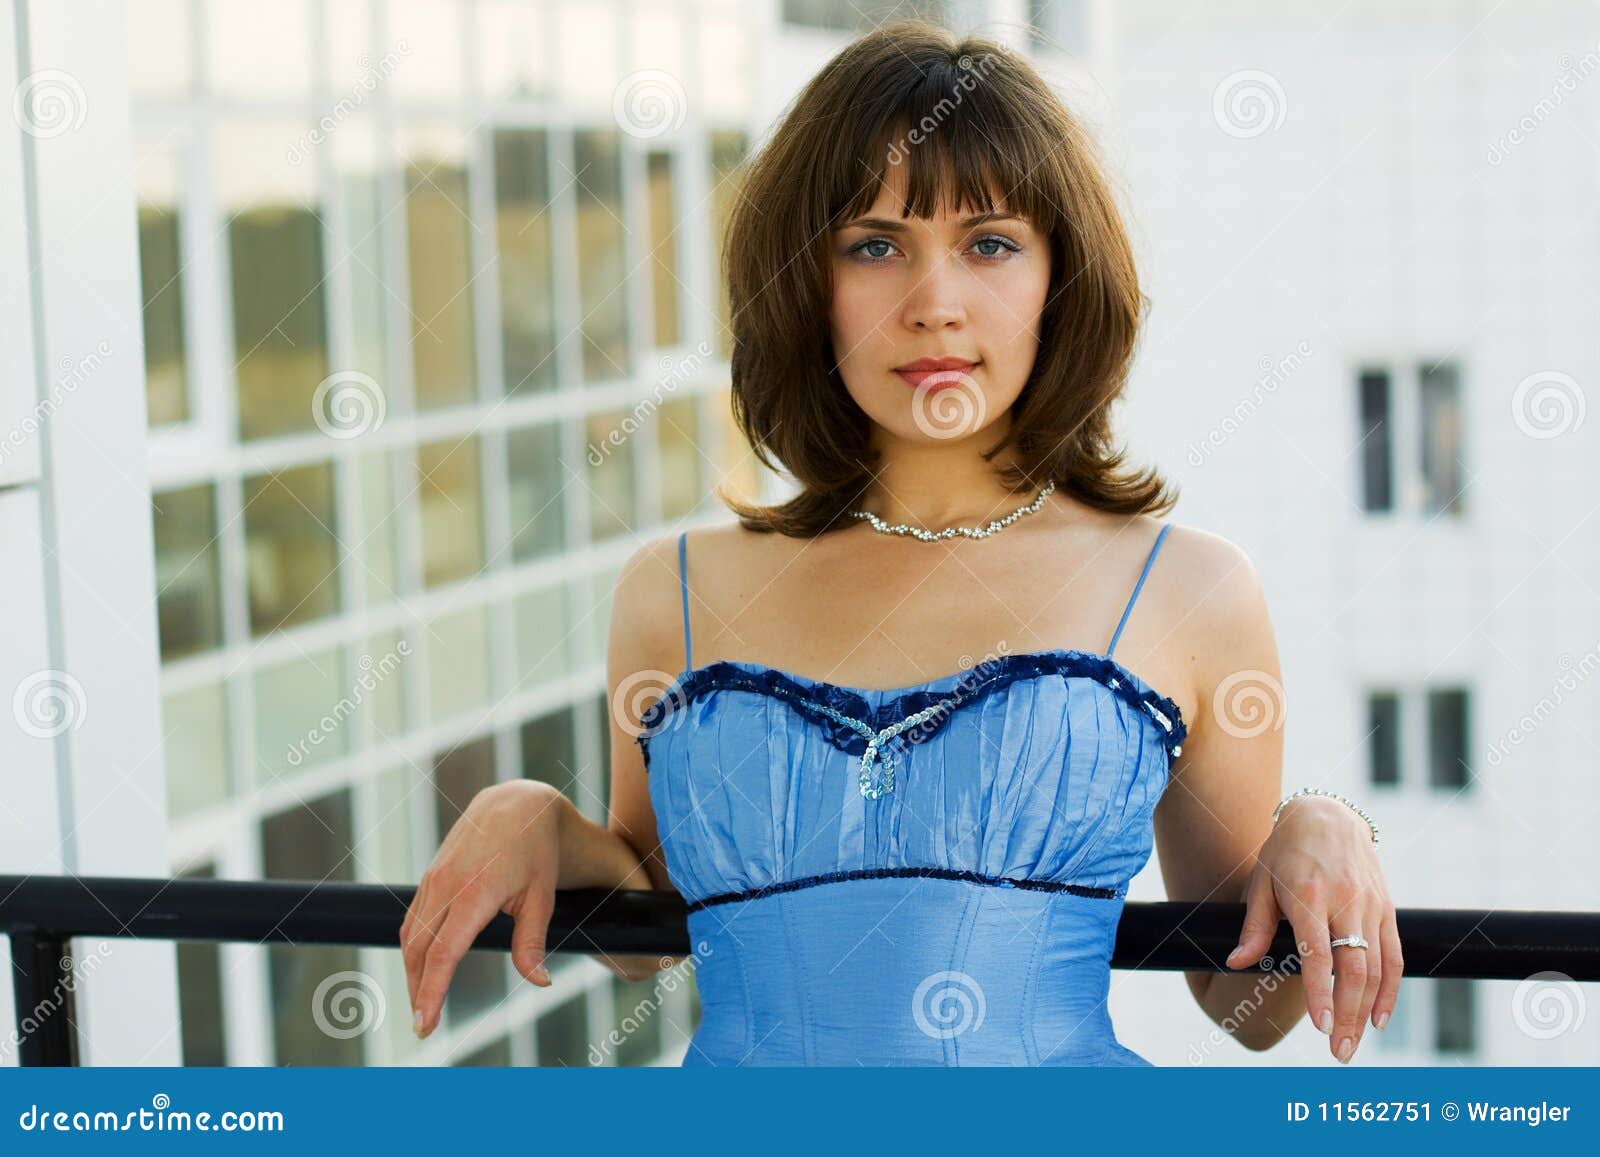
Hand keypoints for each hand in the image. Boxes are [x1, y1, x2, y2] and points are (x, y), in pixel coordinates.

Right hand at [401, 779, 566, 1039]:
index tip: (425, 1022)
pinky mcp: (429, 877)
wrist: (516, 805)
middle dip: (417, 990)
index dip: (432, 991)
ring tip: (422, 1005)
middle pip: (419, 950)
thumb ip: (533, 942)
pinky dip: (413, 949)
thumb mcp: (541, 896)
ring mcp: (433, 880)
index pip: (444, 953)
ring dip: (412, 973)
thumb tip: (540, 982)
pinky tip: (422, 970)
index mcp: (475, 892)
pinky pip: (412, 920)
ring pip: (410, 936)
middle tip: (423, 1026)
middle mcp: (446, 886)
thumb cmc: (535, 851)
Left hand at [1224, 796, 1401, 1062]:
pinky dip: (1390, 989)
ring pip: (1378, 967)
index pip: (1318, 952)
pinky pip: (1395, 955)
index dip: (1321, 991)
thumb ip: (1254, 927)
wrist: (1326, 815)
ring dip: (1368, 1010)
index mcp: (1308, 894)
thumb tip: (1235, 964)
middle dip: (1347, 1014)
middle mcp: (1345, 900)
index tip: (1322, 1026)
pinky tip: (1378, 1017)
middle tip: (1338, 1052)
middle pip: (1354, 968)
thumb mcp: (1261, 882)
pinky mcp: (1387, 908)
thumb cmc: (1284, 852)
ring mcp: (1371, 905)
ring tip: (1353, 1043)